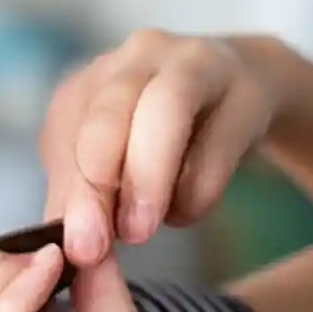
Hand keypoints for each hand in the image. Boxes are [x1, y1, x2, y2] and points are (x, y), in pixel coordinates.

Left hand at [41, 30, 289, 265]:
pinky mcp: (246, 86)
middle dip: (97, 183)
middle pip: (109, 110)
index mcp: (92, 79)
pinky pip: (221, 136)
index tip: (74, 249)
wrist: (247, 84)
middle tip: (97, 245)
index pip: (65, 129)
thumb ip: (92, 199)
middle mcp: (135, 58)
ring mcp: (193, 63)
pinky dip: (200, 183)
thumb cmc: (167, 133)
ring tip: (139, 230)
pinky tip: (186, 212)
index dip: (66, 190)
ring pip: (164, 108)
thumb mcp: (119, 161)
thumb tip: (74, 254)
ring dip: (147, 175)